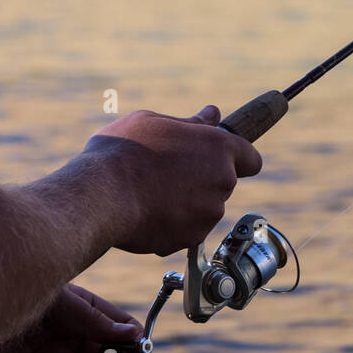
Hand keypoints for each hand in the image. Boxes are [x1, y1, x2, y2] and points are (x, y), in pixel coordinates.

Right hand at [84, 105, 262, 255]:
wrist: (102, 195)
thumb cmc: (124, 151)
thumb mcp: (153, 122)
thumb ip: (191, 122)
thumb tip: (213, 114)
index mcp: (219, 146)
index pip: (251, 158)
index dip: (238, 159)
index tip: (222, 160)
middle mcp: (222, 179)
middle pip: (224, 182)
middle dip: (203, 179)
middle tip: (168, 172)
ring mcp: (210, 212)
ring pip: (205, 208)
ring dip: (188, 202)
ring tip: (152, 192)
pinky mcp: (194, 238)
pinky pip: (188, 230)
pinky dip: (174, 225)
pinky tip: (148, 213)